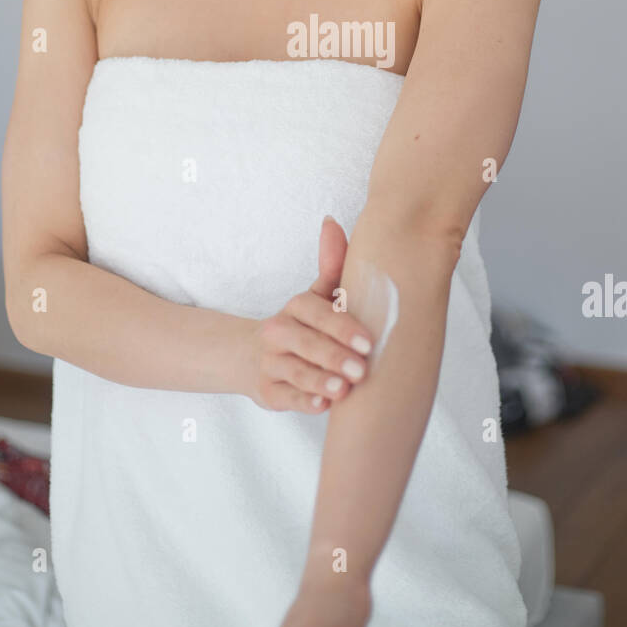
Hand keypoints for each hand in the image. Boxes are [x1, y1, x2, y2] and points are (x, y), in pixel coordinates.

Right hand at [244, 216, 373, 414]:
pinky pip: (286, 398)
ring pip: (295, 373)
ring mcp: (270, 363)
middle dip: (334, 356)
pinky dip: (304, 402)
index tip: (368, 341)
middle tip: (361, 369)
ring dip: (320, 381)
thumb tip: (332, 221)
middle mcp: (278, 332)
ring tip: (344, 390)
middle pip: (306, 344)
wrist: (257, 356)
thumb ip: (332, 264)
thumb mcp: (317, 295)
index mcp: (295, 307)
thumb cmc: (306, 324)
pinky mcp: (268, 392)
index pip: (315, 313)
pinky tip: (324, 405)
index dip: (341, 327)